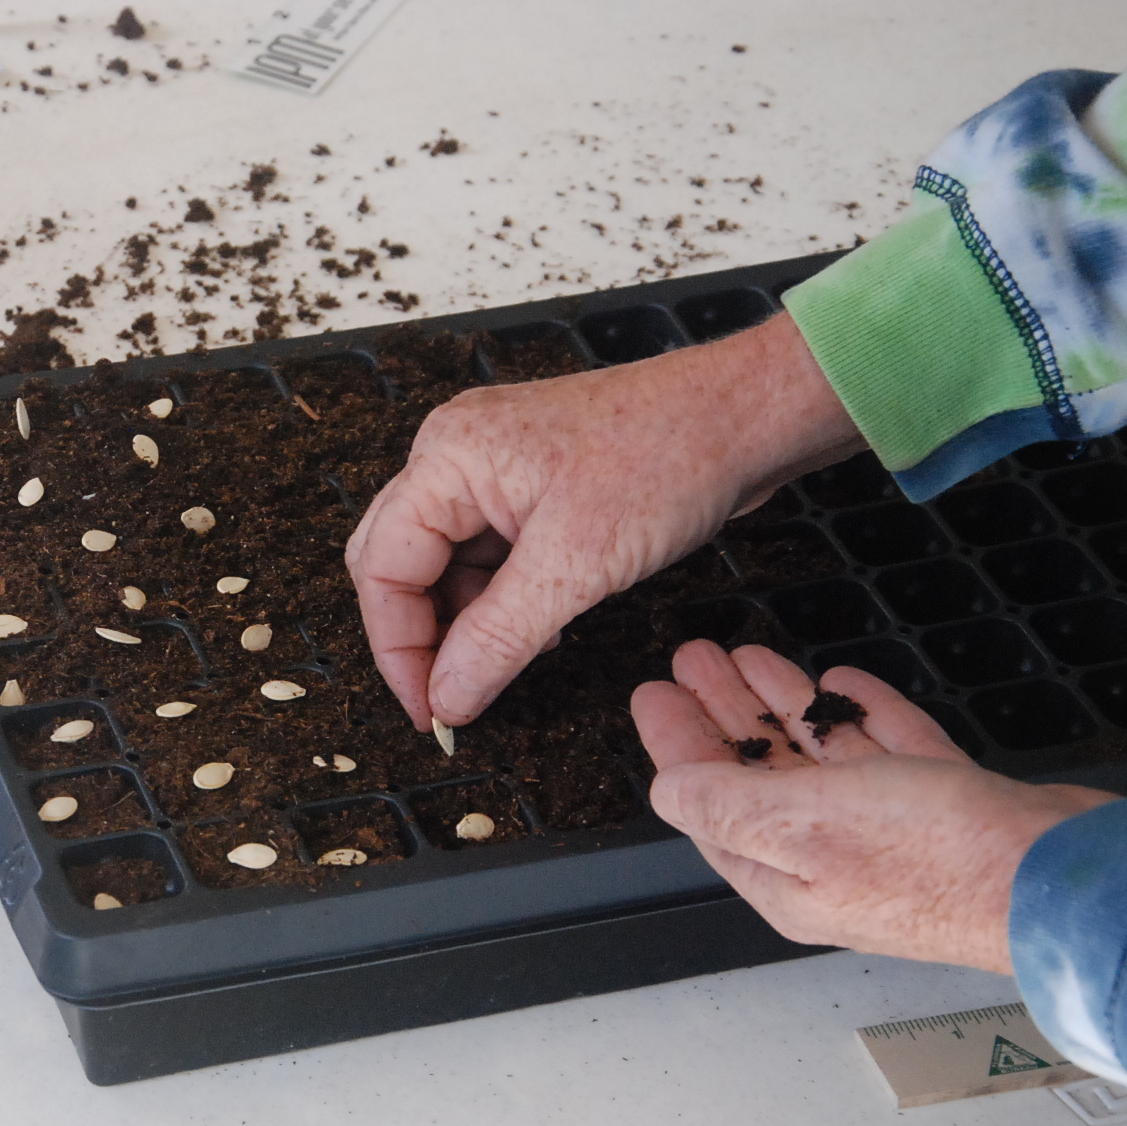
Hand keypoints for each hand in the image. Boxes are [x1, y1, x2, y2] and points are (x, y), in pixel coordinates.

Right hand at [345, 313, 862, 729]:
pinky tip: (540, 628)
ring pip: (444, 565)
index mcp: (446, 458)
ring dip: (469, 622)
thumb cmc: (668, 460)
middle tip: (452, 698)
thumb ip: (496, 639)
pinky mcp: (526, 484)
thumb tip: (446, 700)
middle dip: (423, 636)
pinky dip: (502, 601)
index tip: (430, 710)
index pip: (382, 568)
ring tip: (516, 659)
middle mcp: (453, 455)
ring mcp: (489, 467)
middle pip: (398, 564)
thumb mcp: (575, 566)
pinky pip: (486, 553)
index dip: (398, 648)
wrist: (744, 415)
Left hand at [632, 641, 1113, 972]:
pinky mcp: (944, 807)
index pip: (709, 803)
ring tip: (747, 656)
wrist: (1056, 873)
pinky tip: (841, 686)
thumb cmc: (937, 862)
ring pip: (819, 758)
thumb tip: (666, 790)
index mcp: (786, 877)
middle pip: (758, 775)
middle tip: (694, 659)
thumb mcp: (803, 825)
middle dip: (722, 713)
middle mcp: (831, 859)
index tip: (654, 693)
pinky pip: (887, 752)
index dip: (678, 743)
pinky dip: (860, 716)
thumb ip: (728, 804)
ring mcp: (890, 833)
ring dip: (781, 705)